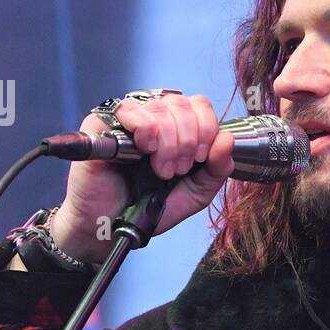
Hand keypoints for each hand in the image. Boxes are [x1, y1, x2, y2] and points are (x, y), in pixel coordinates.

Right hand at [50, 91, 233, 264]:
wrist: (112, 226)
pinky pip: (130, 109)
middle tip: (177, 170)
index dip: (206, 128)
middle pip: (182, 103)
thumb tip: (227, 138)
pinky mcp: (102, 121)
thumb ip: (217, 169)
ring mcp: (129, 118)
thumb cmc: (148, 208)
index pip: (199, 104)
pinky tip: (145, 150)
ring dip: (169, 142)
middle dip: (188, 140)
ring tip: (160, 170)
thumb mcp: (196, 193)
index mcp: (177, 128)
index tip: (200, 159)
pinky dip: (146, 129)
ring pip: (160, 106)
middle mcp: (154, 117)